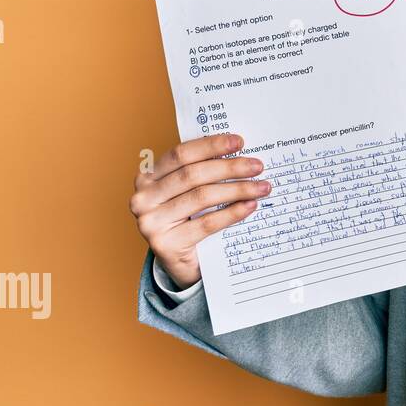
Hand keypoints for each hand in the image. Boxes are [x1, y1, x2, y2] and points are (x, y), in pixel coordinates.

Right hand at [130, 133, 268, 288]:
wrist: (181, 264)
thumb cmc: (189, 220)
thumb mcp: (189, 193)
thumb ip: (203, 173)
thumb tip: (242, 154)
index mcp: (148, 177)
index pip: (181, 154)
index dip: (211, 145)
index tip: (240, 142)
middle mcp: (143, 197)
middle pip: (192, 175)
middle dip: (230, 167)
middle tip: (257, 166)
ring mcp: (150, 222)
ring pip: (201, 197)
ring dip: (237, 189)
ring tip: (261, 187)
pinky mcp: (164, 244)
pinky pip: (206, 223)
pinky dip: (232, 213)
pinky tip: (250, 206)